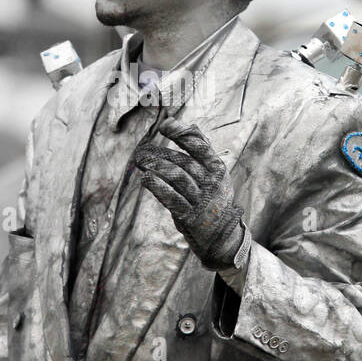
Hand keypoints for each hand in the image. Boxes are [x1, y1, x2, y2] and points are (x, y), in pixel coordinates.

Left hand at [134, 119, 246, 270]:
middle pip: (183, 162)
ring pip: (177, 178)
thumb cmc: (214, 198)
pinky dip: (158, 187)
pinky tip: (146, 178)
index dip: (182, 134)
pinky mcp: (191, 217)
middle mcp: (212, 184)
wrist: (222, 235)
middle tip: (141, 149)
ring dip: (156, 167)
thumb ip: (204, 151)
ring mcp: (202, 201)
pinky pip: (172, 199)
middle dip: (160, 153)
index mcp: (218, 170)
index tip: (164, 126)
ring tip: (140, 161)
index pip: (200, 147)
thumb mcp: (216, 174)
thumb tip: (189, 125)